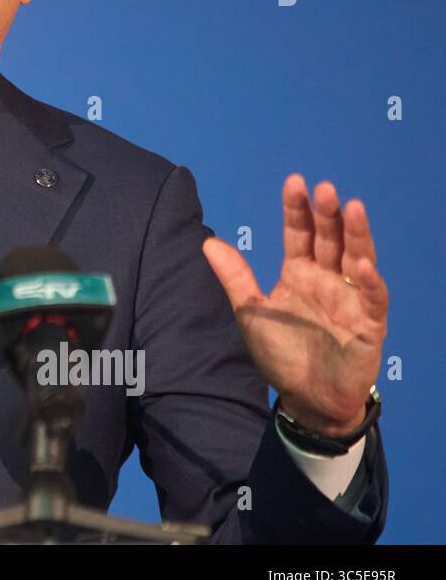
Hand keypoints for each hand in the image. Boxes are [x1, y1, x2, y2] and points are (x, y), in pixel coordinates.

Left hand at [202, 174, 387, 436]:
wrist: (306, 397)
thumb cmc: (282, 354)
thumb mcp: (251, 312)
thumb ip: (235, 277)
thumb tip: (208, 242)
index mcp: (299, 273)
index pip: (299, 233)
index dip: (297, 209)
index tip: (294, 182)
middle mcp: (327, 279)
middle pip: (329, 239)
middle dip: (327, 213)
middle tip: (324, 188)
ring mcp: (350, 298)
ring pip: (356, 257)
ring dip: (356, 234)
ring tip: (352, 207)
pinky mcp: (368, 322)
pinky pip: (371, 297)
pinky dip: (368, 280)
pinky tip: (360, 264)